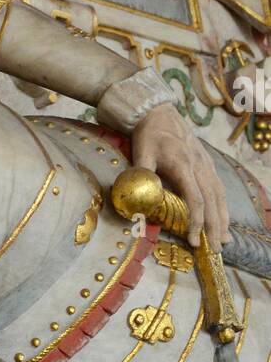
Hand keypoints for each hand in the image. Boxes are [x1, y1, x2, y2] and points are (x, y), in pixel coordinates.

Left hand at [133, 103, 229, 250]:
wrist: (159, 111)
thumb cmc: (148, 134)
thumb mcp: (141, 152)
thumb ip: (141, 175)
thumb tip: (138, 200)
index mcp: (184, 166)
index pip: (195, 200)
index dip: (196, 222)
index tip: (193, 241)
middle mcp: (200, 167)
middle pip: (212, 203)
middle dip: (214, 228)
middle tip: (214, 250)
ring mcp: (206, 165)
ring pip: (219, 196)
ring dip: (223, 220)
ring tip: (224, 240)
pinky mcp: (207, 163)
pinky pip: (219, 188)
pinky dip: (223, 206)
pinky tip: (223, 218)